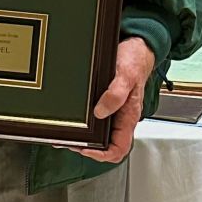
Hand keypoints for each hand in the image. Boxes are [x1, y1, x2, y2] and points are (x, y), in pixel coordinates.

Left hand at [75, 37, 155, 163]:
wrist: (136, 46)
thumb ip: (116, 94)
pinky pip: (94, 121)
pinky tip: (69, 121)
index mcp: (129, 116)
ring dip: (81, 138)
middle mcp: (120, 117)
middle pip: (105, 145)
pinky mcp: (104, 103)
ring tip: (65, 135)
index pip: (119, 148)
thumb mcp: (126, 75)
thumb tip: (101, 112)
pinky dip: (81, 125)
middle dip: (86, 147)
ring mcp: (113, 111)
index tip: (85, 149)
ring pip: (98, 135)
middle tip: (69, 141)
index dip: (102, 155)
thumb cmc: (135, 60)